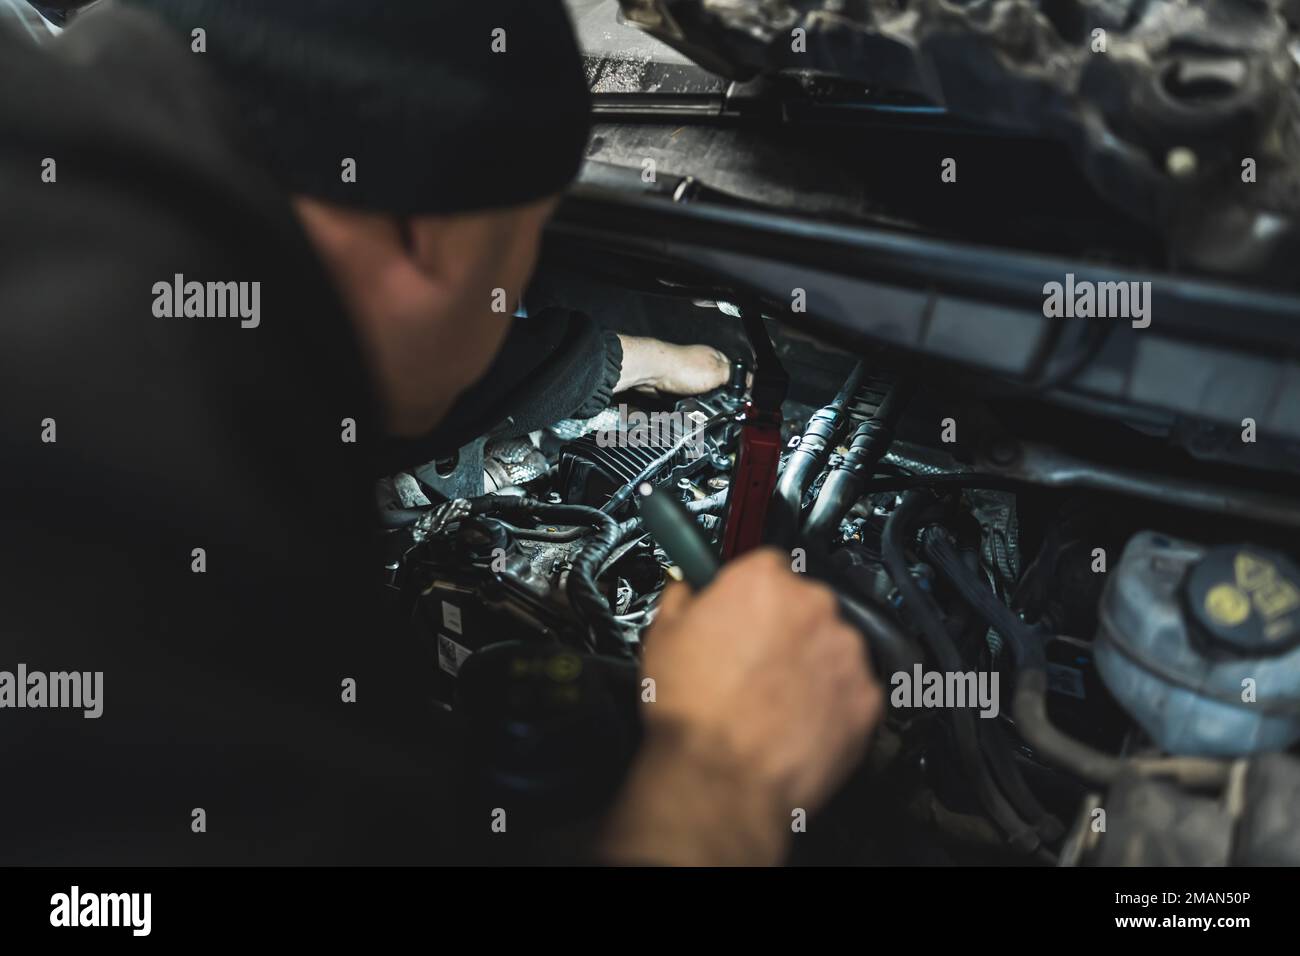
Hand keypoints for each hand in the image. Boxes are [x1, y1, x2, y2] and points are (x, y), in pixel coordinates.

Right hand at [601, 549, 882, 865]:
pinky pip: (852, 690)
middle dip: (783, 629)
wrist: (721, 778)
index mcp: (762, 580)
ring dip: (810, 665)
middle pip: (804, 604)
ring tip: (773, 699)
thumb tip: (686, 593)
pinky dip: (832, 702)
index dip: (750, 595)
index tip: (742, 613)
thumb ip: (683, 599)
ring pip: (831, 647)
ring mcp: (846, 652)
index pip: (766, 566)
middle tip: (752, 664)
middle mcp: (813, 606)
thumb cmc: (692, 713)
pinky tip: (797, 721)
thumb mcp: (661, 637)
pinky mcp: (868, 698)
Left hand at [615, 335, 731, 395]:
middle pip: (718, 389)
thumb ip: (734, 377)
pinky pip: (687, 402)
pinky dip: (688, 406)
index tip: (740, 402)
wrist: (653, 372)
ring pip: (702, 398)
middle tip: (717, 406)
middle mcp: (703, 367)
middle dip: (718, 400)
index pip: (735, 375)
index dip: (738, 390)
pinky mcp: (677, 388)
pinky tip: (687, 406)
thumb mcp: (717, 372)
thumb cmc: (681, 366)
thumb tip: (749, 382)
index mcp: (716, 359)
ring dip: (701, 404)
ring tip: (700, 406)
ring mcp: (689, 378)